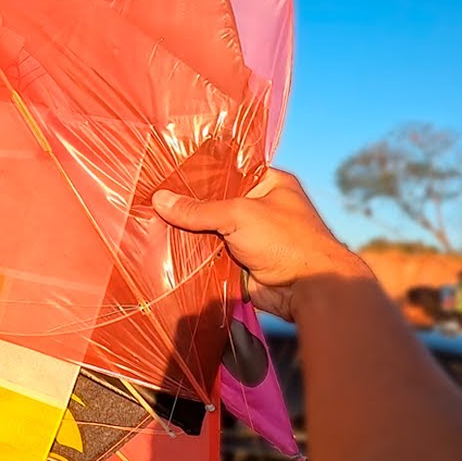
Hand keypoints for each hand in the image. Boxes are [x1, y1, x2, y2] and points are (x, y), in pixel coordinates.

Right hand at [152, 169, 370, 320]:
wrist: (308, 289)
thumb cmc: (284, 240)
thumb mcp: (238, 214)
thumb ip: (198, 209)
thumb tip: (159, 199)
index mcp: (270, 184)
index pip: (228, 171)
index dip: (200, 172)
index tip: (169, 171)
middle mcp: (261, 207)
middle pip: (216, 202)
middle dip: (189, 204)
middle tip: (153, 197)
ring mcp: (251, 236)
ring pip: (211, 230)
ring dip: (190, 232)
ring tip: (152, 220)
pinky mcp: (242, 261)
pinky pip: (211, 254)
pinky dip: (194, 254)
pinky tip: (166, 247)